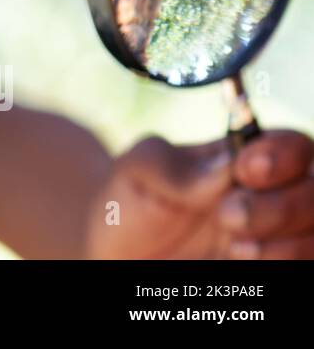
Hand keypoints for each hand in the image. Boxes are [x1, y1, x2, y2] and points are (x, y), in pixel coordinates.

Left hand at [84, 130, 313, 258]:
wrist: (118, 255)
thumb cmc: (129, 203)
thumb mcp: (138, 172)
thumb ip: (175, 165)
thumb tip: (225, 166)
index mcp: (243, 160)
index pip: (294, 146)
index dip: (281, 155)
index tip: (245, 171)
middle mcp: (269, 197)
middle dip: (280, 206)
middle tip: (228, 215)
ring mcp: (275, 237)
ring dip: (286, 242)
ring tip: (234, 246)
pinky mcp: (272, 266)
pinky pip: (306, 265)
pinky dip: (285, 263)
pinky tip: (241, 262)